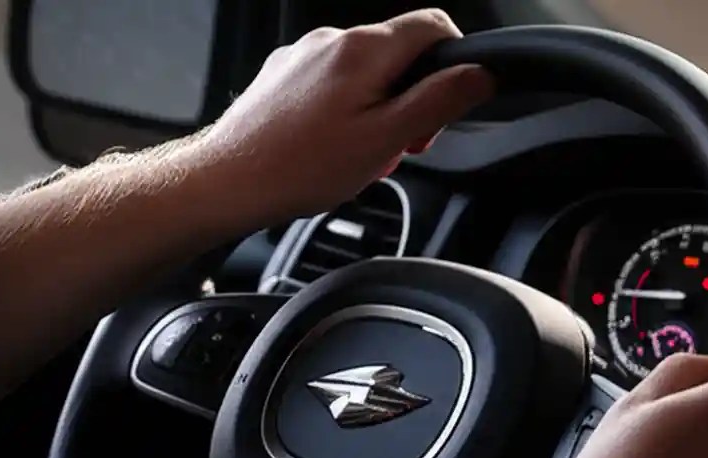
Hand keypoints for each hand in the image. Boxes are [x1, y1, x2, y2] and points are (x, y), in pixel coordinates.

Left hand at [194, 9, 492, 224]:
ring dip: (380, 108)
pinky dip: (347, 111)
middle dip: (414, 97)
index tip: (454, 100)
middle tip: (402, 145)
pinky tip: (331, 147)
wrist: (228, 181)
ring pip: (367, 72)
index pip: (434, 25)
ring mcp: (304, 55)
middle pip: (400, 53)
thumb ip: (439, 102)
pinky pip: (334, 83)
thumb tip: (479, 75)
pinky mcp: (284, 74)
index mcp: (364, 49)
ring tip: (361, 153)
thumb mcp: (387, 139)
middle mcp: (332, 39)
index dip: (457, 61)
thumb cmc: (301, 166)